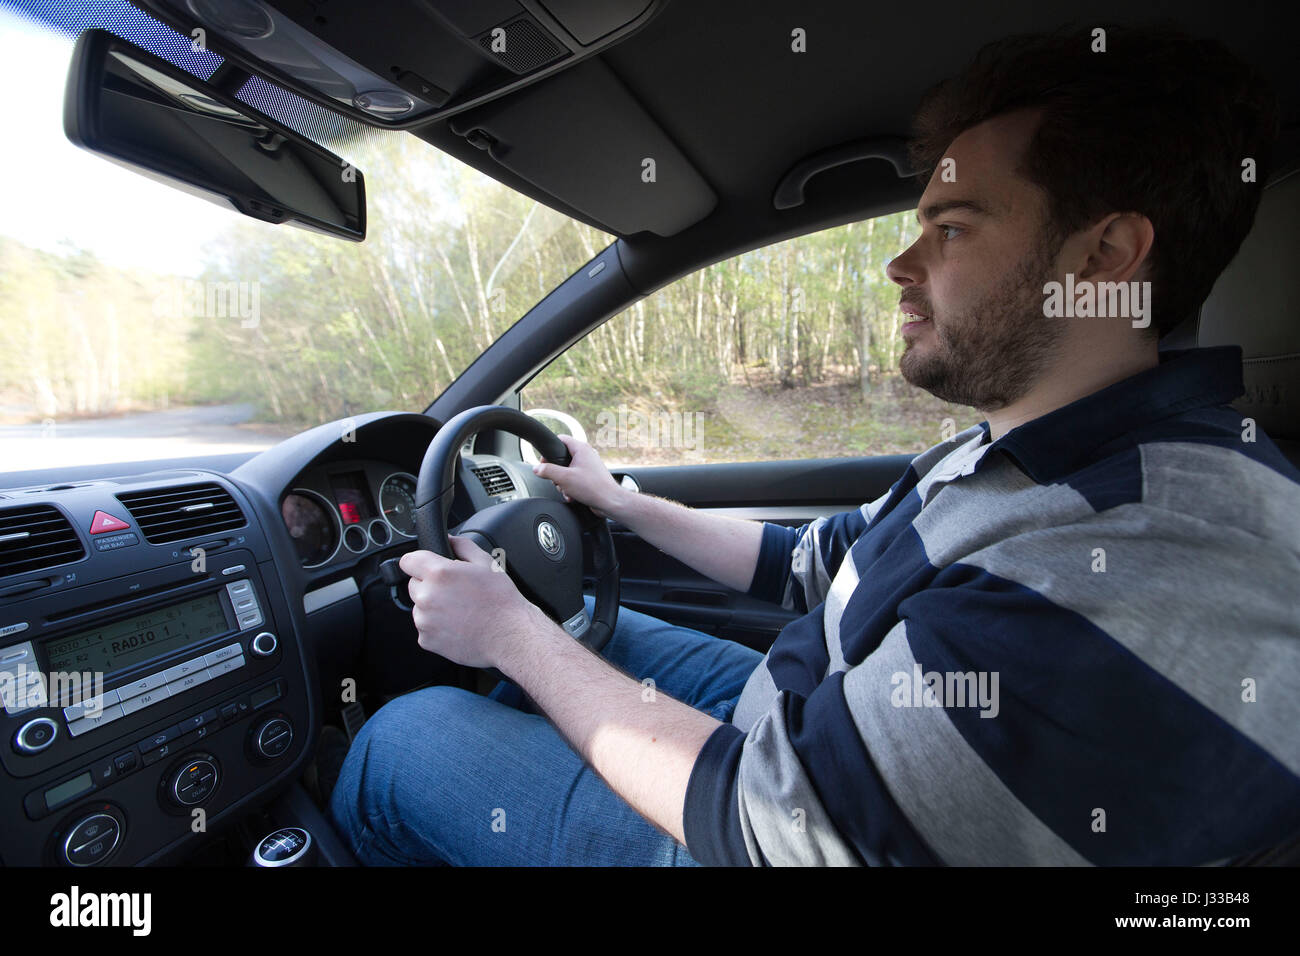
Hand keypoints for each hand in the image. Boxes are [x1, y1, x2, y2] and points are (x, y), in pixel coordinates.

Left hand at [399, 534, 540, 669]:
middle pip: (414, 584)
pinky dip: (436, 626)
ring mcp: (424, 620)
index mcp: (438, 573)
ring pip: (419, 607)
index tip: (427, 566)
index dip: (419, 561)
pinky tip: (457, 625)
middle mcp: (427, 596)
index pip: (408, 560)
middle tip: (454, 591)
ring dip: (432, 606)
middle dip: (429, 585)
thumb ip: (462, 546)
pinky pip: (425, 627)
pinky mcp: (427, 639)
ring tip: (459, 610)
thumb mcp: (486, 563)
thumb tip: (449, 539)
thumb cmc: (501, 601)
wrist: (509, 636)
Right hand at [532, 434, 624, 517]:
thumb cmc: (593, 487)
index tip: (544, 461)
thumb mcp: (563, 478)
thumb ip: (547, 471)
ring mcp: (589, 466)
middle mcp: (586, 455)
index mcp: (581, 448)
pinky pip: (575, 479)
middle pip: (562, 458)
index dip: (550, 450)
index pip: (561, 439)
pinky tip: (572, 495)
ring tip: (566, 489)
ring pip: (568, 471)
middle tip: (557, 479)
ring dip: (563, 483)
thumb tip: (537, 468)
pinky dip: (571, 487)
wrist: (609, 501)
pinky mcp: (590, 477)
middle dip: (557, 472)